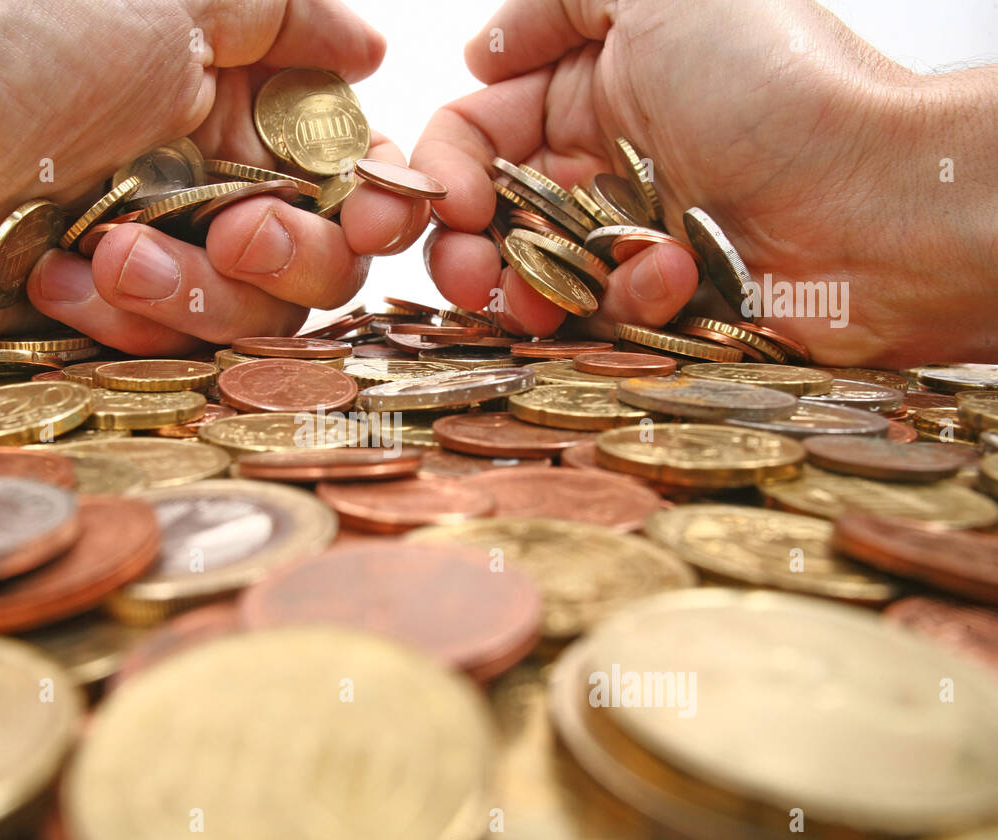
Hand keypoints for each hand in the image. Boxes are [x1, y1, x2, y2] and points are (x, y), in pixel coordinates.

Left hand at [0, 0, 427, 369]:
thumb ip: (283, 15)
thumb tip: (370, 50)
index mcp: (221, 102)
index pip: (344, 167)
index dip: (377, 198)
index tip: (385, 214)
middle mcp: (197, 183)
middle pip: (318, 259)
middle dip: (291, 252)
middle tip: (238, 231)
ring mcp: (149, 261)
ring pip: (248, 318)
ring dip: (191, 290)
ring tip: (106, 247)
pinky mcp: (99, 328)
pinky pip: (166, 355)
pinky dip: (120, 321)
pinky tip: (54, 280)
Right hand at [412, 0, 997, 367]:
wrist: (879, 200)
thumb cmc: (775, 87)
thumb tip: (479, 49)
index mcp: (594, 89)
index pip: (474, 133)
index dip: (436, 170)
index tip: (434, 204)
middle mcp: (604, 164)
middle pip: (484, 217)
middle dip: (455, 247)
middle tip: (457, 272)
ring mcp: (631, 240)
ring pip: (527, 279)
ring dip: (520, 288)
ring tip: (534, 297)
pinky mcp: (662, 306)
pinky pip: (598, 317)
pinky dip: (621, 299)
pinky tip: (670, 277)